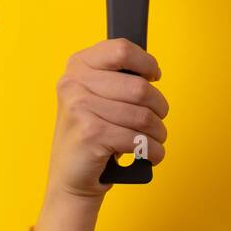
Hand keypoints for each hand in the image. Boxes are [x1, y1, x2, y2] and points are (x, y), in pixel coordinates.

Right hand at [33, 39, 168, 230]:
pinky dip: (152, 151)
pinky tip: (148, 155)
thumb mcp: (96, 97)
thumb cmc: (92, 136)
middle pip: (140, 88)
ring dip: (158, 133)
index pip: (121, 49)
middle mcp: (74, 83)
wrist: (71, 180)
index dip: (146, 63)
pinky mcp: (90, 134)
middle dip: (159, 108)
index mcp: (77, 66)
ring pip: (144, 116)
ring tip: (153, 141)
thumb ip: (116, 79)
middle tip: (157, 121)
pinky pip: (138, 139)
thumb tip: (151, 73)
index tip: (154, 76)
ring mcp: (80, 108)